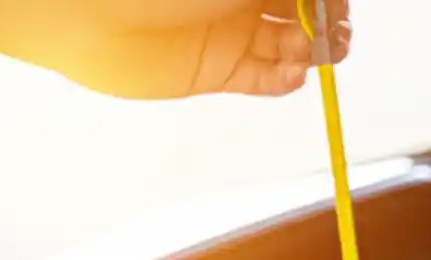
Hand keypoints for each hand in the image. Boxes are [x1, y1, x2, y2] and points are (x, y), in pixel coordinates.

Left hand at [62, 0, 353, 97]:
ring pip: (288, 47)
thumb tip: (320, 0)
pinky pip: (264, 80)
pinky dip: (285, 80)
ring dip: (311, 52)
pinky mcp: (216, 71)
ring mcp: (230, 33)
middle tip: (336, 36)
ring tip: (314, 56)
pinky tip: (294, 75)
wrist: (90, 12)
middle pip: (302, 12)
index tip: (340, 7)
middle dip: (326, 24)